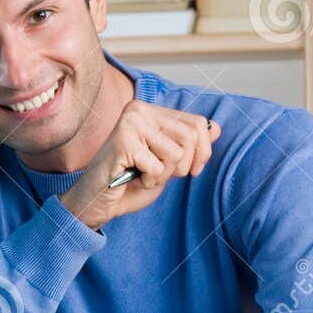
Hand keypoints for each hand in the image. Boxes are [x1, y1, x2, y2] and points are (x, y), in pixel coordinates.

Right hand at [60, 101, 219, 230]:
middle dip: (182, 165)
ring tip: (142, 174)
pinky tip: (132, 178)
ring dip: (164, 174)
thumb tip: (216, 128)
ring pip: (176, 152)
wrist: (96, 201)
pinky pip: (158, 167)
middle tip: (160, 174)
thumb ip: (188, 143)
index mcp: (149, 110)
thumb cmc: (130, 182)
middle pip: (191, 136)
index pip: (199, 123)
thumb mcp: (167, 161)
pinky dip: (149, 181)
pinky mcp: (122, 143)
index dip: (202, 152)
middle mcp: (138, 110)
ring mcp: (129, 124)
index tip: (189, 169)